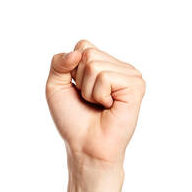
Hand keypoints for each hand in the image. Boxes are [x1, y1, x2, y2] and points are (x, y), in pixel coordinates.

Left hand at [46, 40, 144, 169]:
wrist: (85, 146)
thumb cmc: (73, 120)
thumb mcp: (55, 87)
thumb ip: (58, 63)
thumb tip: (77, 52)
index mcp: (104, 64)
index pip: (82, 45)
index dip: (71, 70)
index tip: (77, 91)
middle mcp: (119, 66)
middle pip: (88, 53)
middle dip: (80, 81)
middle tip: (89, 101)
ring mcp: (130, 74)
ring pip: (95, 65)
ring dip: (89, 91)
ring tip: (99, 105)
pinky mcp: (136, 85)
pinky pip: (105, 77)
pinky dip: (99, 95)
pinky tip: (109, 107)